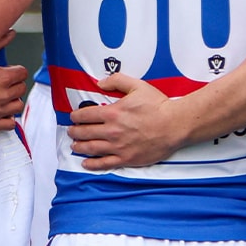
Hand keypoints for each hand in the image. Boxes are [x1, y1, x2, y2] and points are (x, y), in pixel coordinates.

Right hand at [0, 58, 27, 133]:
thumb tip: (10, 33)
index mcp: (2, 77)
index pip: (22, 74)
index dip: (15, 71)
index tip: (9, 72)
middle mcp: (2, 95)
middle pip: (21, 90)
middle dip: (13, 86)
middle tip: (2, 84)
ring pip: (17, 107)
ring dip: (11, 102)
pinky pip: (9, 125)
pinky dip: (6, 119)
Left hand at [66, 75, 185, 169]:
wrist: (175, 125)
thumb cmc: (158, 106)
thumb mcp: (138, 86)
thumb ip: (117, 81)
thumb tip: (100, 83)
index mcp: (113, 113)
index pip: (86, 115)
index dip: (76, 116)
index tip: (73, 117)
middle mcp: (112, 131)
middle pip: (85, 133)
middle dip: (75, 132)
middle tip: (71, 132)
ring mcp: (118, 147)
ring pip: (91, 148)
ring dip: (79, 147)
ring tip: (74, 146)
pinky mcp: (127, 158)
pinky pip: (104, 164)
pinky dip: (92, 164)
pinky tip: (86, 163)